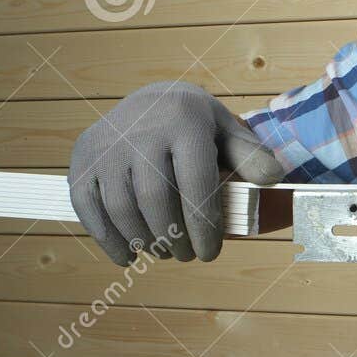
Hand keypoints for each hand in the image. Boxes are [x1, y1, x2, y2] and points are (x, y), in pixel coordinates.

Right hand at [68, 81, 284, 264]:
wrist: (150, 100)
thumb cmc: (197, 126)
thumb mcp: (227, 132)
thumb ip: (250, 156)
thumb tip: (274, 178)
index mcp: (184, 122)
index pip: (195, 184)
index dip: (204, 227)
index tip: (210, 254)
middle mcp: (141, 131)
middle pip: (157, 202)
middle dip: (176, 240)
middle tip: (189, 255)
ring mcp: (107, 146)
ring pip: (123, 210)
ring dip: (146, 242)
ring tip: (165, 252)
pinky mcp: (81, 161)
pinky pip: (90, 209)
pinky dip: (109, 240)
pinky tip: (130, 256)